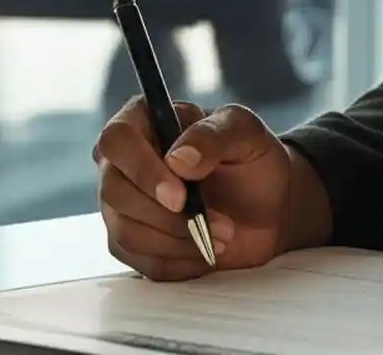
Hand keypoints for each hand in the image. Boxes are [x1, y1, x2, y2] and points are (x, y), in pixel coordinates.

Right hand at [94, 97, 327, 280]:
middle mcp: (123, 162)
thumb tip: (178, 159)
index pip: (117, 140)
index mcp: (144, 120)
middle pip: (114, 191)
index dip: (142, 171)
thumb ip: (212, 136)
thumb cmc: (252, 159)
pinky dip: (181, 262)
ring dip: (180, 241)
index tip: (179, 197)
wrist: (267, 206)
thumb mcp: (245, 133)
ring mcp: (122, 204)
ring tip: (224, 236)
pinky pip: (142, 262)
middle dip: (168, 216)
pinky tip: (208, 249)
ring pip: (126, 232)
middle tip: (219, 223)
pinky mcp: (133, 242)